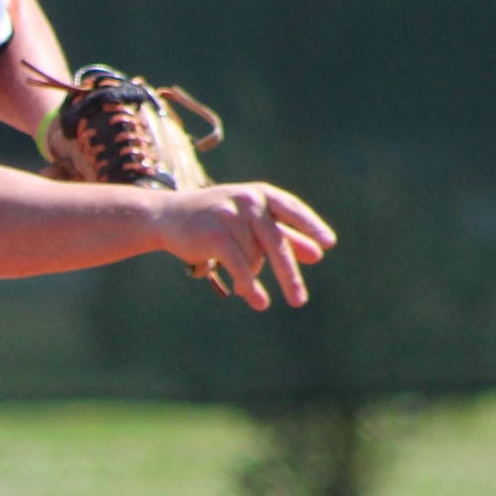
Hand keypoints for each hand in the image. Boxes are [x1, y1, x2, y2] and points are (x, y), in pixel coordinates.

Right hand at [156, 183, 336, 310]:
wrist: (166, 216)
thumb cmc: (214, 219)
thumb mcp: (249, 223)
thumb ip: (283, 235)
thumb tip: (318, 254)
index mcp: (259, 194)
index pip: (291, 209)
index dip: (310, 226)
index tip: (328, 244)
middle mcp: (247, 201)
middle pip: (277, 242)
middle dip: (289, 275)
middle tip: (299, 301)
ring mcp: (230, 216)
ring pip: (254, 259)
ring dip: (251, 278)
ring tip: (246, 286)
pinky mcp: (215, 234)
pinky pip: (240, 267)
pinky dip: (247, 285)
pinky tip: (253, 298)